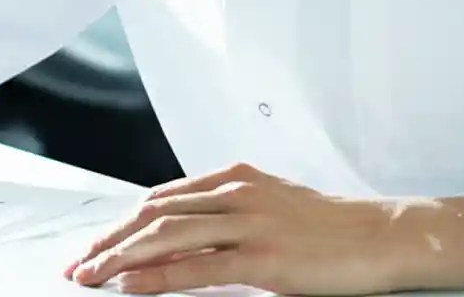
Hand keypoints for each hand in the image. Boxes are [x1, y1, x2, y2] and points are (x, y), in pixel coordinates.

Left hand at [64, 163, 402, 294]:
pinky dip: (157, 276)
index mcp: (233, 178)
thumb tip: (179, 227)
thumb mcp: (269, 203)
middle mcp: (234, 194)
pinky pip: (198, 267)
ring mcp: (248, 224)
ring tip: (91, 275)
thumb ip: (224, 211)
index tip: (97, 243)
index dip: (122, 223)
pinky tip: (131, 284)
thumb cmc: (329, 226)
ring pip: (166, 235)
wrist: (383, 236)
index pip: (160, 199)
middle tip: (80, 263)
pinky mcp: (264, 257)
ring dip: (120, 257)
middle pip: (152, 213)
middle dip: (109, 240)